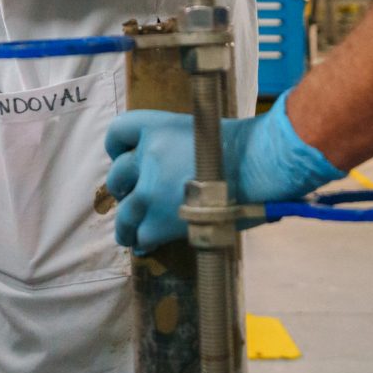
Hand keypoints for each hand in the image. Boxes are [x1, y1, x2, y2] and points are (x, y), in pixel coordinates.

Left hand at [103, 88, 342, 252]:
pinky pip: (141, 235)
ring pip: (124, 214)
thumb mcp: (200, 133)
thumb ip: (177, 148)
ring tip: (129, 234)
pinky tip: (147, 245)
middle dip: (123, 190)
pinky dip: (143, 241)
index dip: (117, 149)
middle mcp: (145, 156)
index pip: (118, 132)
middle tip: (134, 200)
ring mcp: (148, 190)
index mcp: (155, 128)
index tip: (123, 158)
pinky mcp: (158, 221)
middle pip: (117, 177)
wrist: (256, 167)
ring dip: (126, 225)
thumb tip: (174, 170)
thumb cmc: (241, 148)